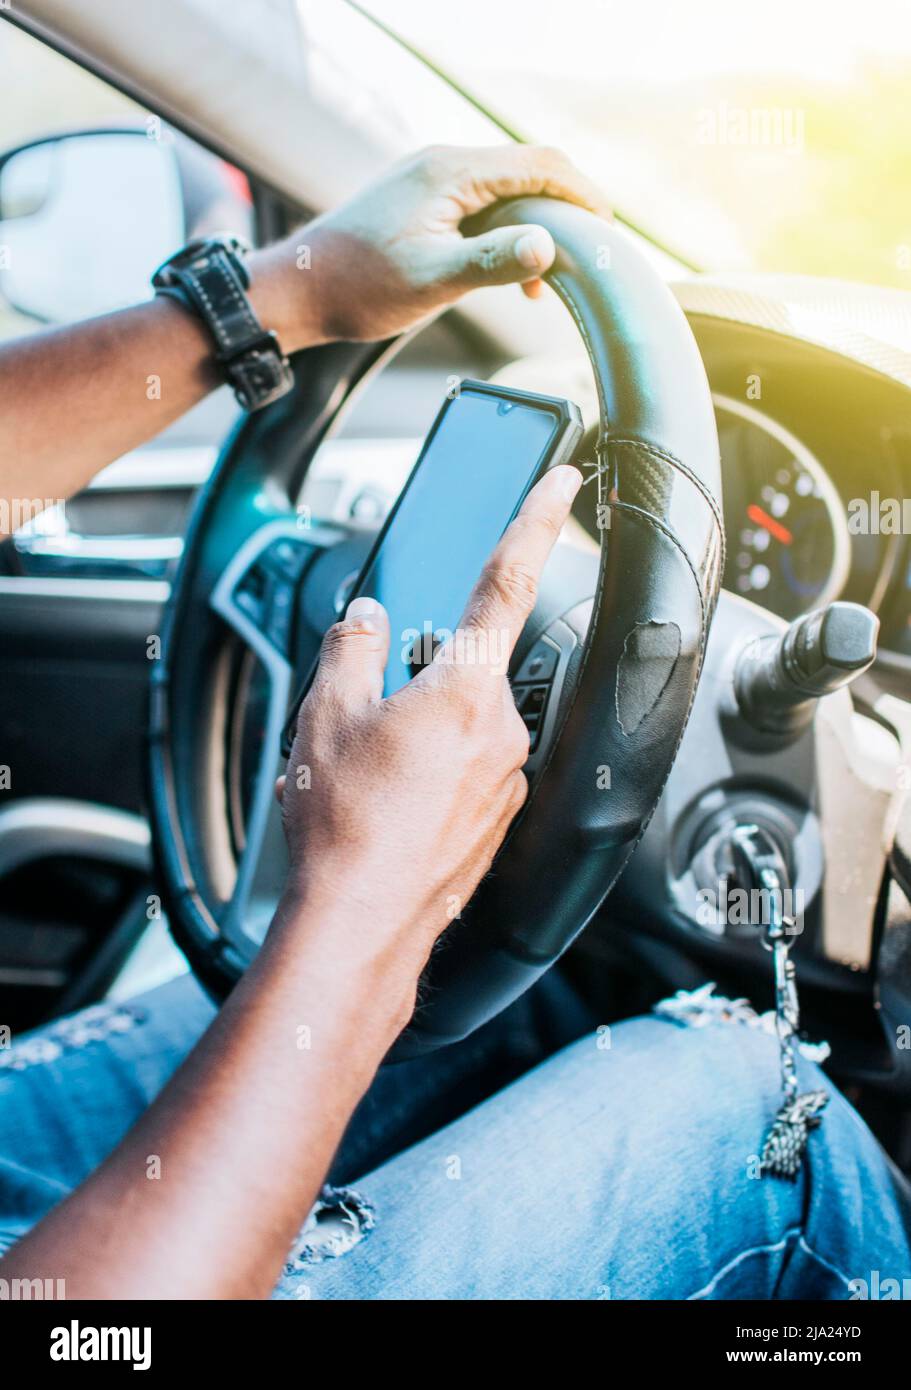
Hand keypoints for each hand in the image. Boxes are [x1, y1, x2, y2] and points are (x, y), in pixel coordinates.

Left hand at [256, 145, 609, 347]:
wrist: (302, 291)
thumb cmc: (360, 286)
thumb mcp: (432, 281)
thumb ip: (492, 262)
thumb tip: (548, 247)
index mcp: (451, 173)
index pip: (539, 163)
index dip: (584, 193)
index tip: (610, 231)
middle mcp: (445, 165)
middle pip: (529, 171)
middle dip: (567, 210)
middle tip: (594, 256)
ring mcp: (434, 181)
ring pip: (508, 192)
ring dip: (537, 228)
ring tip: (554, 278)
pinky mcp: (426, 202)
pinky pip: (483, 207)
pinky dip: (509, 235)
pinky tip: (514, 277)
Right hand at [276, 463, 582, 970]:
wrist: (360, 927)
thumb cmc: (345, 827)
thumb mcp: (324, 715)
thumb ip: (353, 648)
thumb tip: (369, 618)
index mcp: (465, 689)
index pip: (507, 582)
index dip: (536, 521)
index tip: (565, 479)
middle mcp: (502, 730)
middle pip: (465, 669)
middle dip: (420, 680)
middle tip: (365, 722)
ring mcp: (506, 779)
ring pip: (464, 725)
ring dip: (422, 733)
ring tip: (369, 778)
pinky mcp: (498, 820)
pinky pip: (468, 772)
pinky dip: (431, 775)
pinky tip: (391, 806)